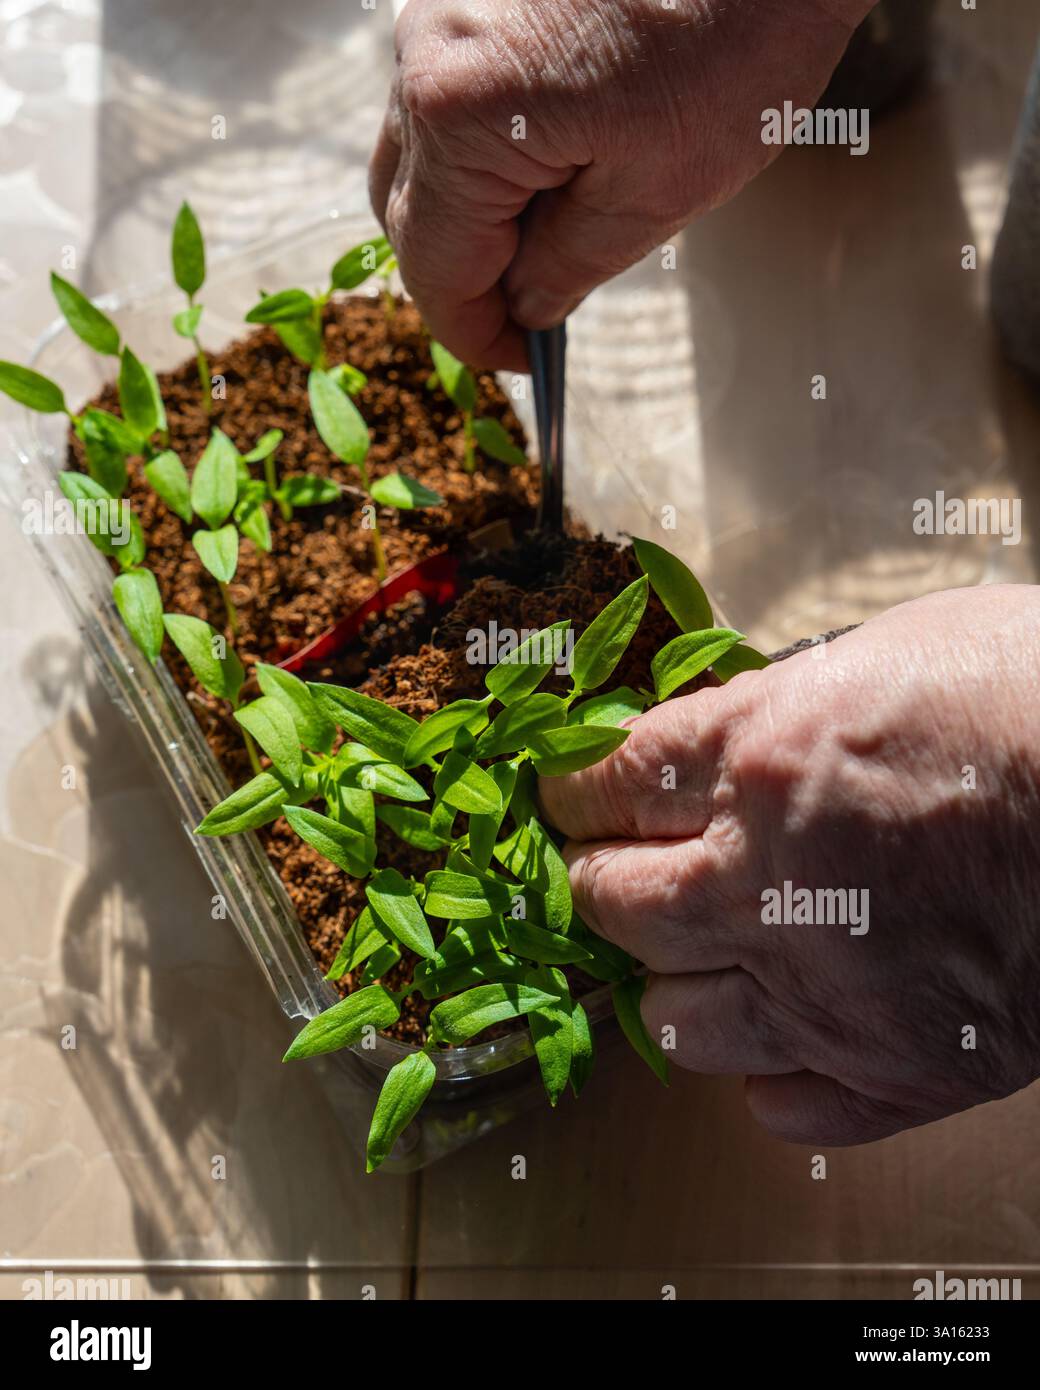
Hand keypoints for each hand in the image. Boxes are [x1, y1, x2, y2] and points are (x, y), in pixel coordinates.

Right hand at [370, 0, 871, 367]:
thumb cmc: (736, 27)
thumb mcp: (660, 187)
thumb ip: (572, 264)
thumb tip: (527, 307)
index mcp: (460, 115)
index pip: (433, 266)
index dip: (475, 334)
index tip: (521, 362)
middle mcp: (423, 56)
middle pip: (408, 209)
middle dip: (467, 274)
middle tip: (535, 311)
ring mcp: (440, 10)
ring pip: (422, 152)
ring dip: (474, 211)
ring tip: (555, 235)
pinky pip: (449, 97)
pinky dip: (484, 151)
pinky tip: (554, 161)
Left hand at [539, 585, 1039, 1144]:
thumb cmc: (1033, 697)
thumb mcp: (885, 654)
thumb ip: (776, 706)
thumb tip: (711, 739)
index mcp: (758, 761)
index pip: (606, 785)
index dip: (572, 792)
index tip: (566, 800)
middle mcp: (766, 886)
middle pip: (613, 907)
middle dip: (595, 884)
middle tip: (611, 869)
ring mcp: (827, 992)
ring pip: (673, 1024)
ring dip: (670, 983)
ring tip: (702, 951)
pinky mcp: (897, 1071)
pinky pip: (781, 1107)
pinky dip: (769, 1073)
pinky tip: (791, 1028)